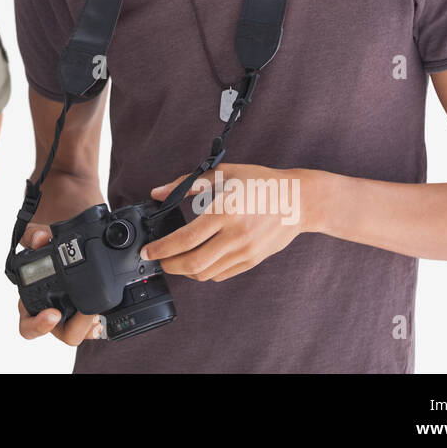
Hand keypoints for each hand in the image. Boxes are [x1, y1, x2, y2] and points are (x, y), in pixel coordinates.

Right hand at [15, 224, 103, 345]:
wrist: (65, 248)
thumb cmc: (45, 252)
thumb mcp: (35, 239)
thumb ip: (33, 236)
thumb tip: (39, 238)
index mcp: (32, 303)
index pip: (29, 327)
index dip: (39, 325)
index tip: (53, 314)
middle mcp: (51, 314)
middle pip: (64, 334)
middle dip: (79, 325)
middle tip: (91, 313)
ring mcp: (71, 316)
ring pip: (84, 331)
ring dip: (93, 323)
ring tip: (101, 310)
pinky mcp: (88, 314)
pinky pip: (96, 325)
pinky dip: (102, 319)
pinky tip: (108, 309)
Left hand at [141, 163, 312, 281]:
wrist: (299, 200)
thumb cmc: (259, 182)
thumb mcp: (222, 173)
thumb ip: (186, 183)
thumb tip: (157, 193)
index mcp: (224, 210)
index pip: (185, 239)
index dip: (161, 249)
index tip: (147, 252)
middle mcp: (235, 234)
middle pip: (193, 263)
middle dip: (168, 265)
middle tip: (157, 260)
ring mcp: (245, 251)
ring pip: (206, 273)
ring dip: (184, 271)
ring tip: (174, 260)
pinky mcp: (252, 260)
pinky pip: (221, 274)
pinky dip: (204, 272)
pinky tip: (196, 261)